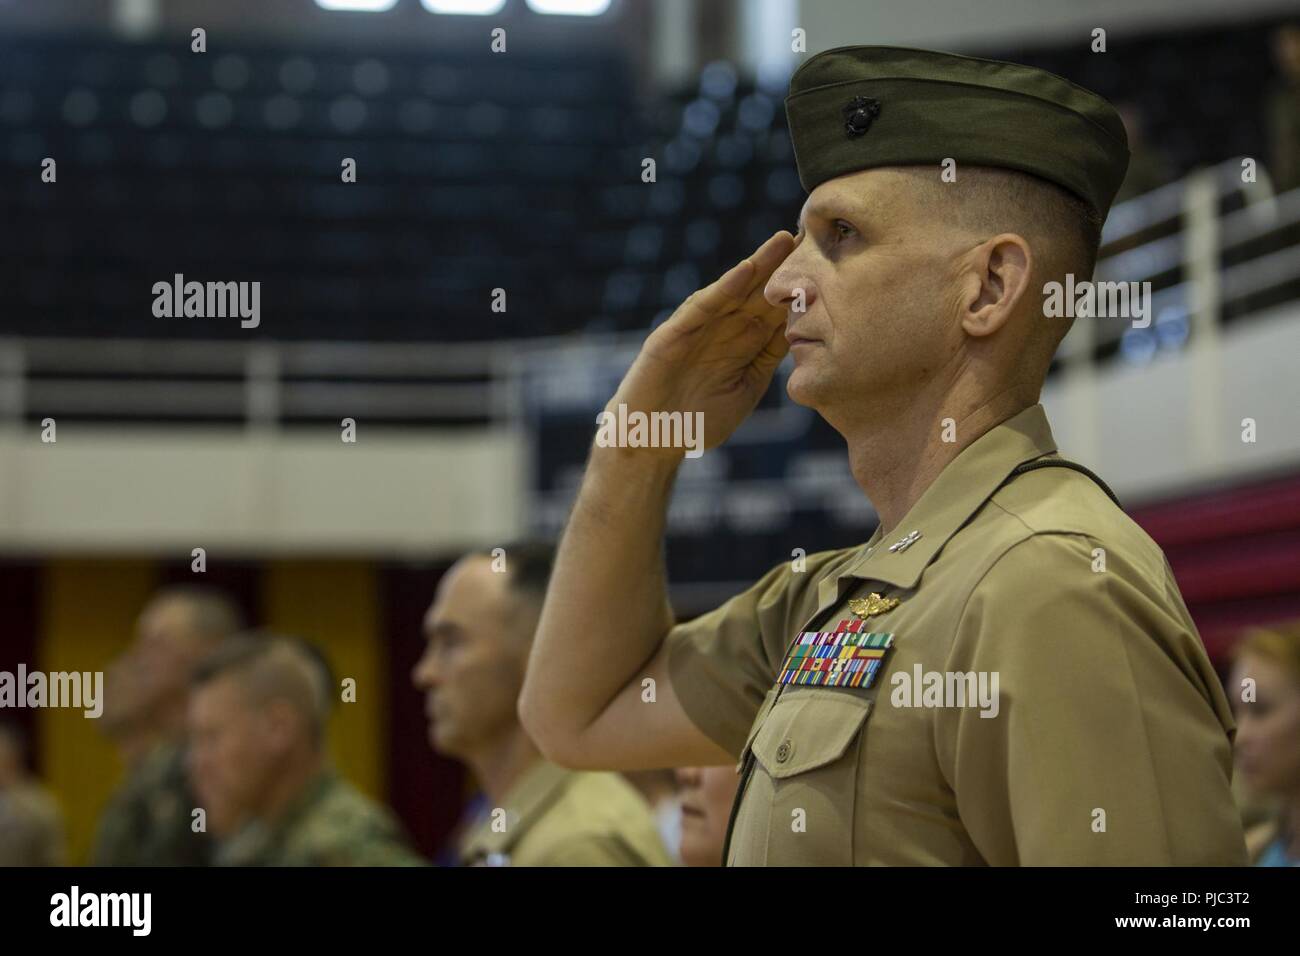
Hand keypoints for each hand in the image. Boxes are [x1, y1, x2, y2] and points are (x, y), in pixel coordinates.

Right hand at [604, 231, 796, 458]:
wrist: (650, 441)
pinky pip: (702, 307)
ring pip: (733, 291)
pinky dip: (724, 288)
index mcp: (742, 344)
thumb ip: (769, 358)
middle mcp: (722, 330)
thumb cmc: (698, 421)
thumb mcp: (746, 387)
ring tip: (785, 240)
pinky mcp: (673, 334)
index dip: (800, 288)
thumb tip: (806, 333)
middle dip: (784, 265)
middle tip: (813, 235)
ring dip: (759, 264)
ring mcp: (697, 328)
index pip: (776, 310)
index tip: (830, 264)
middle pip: (759, 292)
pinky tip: (748, 269)